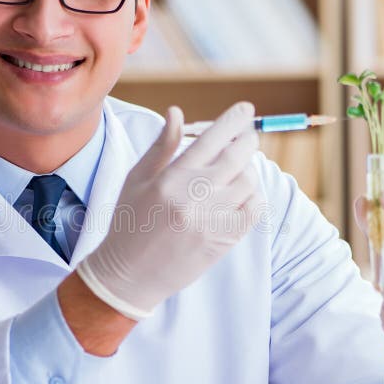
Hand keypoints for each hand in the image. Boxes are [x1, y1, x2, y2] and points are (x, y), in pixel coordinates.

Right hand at [76, 102, 261, 318]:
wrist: (129, 275)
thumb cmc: (129, 222)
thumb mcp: (137, 179)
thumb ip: (162, 145)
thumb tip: (177, 111)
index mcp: (172, 178)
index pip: (212, 138)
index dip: (234, 119)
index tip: (246, 108)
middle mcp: (195, 197)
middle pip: (238, 156)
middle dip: (247, 140)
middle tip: (247, 136)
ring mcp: (212, 219)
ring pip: (249, 181)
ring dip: (248, 168)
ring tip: (238, 168)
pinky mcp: (224, 240)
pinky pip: (254, 209)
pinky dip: (254, 195)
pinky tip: (242, 193)